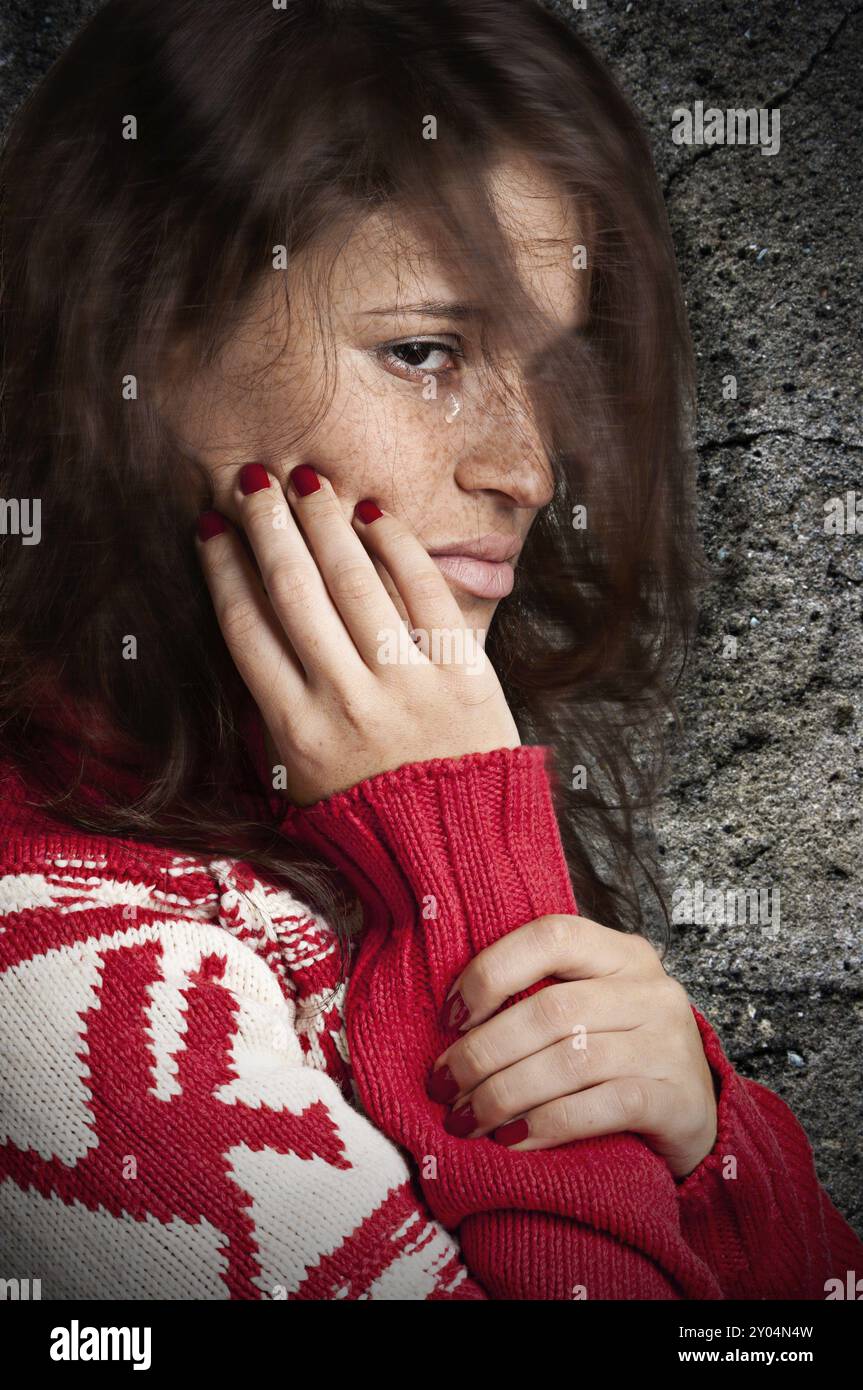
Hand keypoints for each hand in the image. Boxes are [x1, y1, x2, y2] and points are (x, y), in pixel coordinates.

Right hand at [195, 461, 519, 804]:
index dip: (224, 569)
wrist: (460, 858)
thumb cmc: (376, 819)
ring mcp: (406, 684)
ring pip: (353, 582)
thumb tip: (251, 636)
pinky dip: (397, 547)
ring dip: (324, 522)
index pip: (247, 628)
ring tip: (306, 480)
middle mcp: (345, 701)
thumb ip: (276, 717)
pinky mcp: (463, 673)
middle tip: (253, 482)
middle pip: (292, 592)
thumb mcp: (303, 785)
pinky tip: (373, 514)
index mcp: (297, 732)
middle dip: (267, 527)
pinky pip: (424, 593)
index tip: (212, 528)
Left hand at [426, 914, 718, 1179]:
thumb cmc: (621, 1056)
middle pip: (549, 1010)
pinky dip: (546, 1125)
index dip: (491, 972)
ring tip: (466, 1118)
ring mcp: (668, 1043)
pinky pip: (600, 1108)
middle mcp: (650, 990)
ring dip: (503, 1094)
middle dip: (482, 1051)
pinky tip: (513, 1142)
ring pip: (569, 1061)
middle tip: (443, 1086)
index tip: (448, 1018)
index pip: (550, 937)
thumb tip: (449, 1024)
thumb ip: (539, 998)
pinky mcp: (677, 1099)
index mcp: (622, 953)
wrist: (695, 1114)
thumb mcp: (591, 1009)